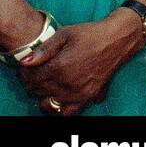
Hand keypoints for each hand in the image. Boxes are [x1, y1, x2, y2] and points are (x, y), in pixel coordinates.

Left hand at [18, 11, 142, 114]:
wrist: (119, 39)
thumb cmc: (92, 33)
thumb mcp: (65, 34)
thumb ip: (44, 50)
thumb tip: (24, 62)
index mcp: (60, 66)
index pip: (31, 78)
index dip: (25, 74)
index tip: (26, 68)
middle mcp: (68, 83)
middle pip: (38, 91)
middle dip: (32, 83)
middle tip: (36, 74)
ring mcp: (79, 93)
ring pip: (49, 104)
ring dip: (43, 96)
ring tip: (46, 86)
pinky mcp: (89, 97)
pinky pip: (68, 112)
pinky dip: (60, 108)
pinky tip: (60, 96)